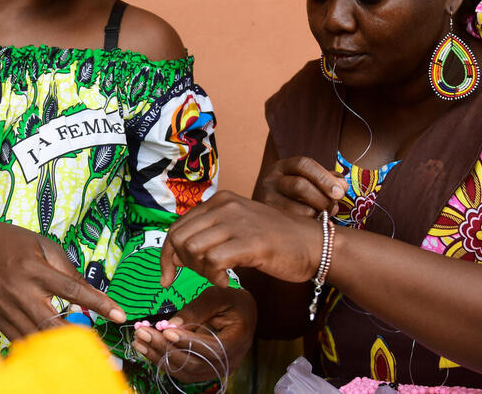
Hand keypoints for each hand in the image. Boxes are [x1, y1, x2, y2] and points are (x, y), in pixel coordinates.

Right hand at [0, 220, 125, 340]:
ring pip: (37, 336)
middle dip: (78, 336)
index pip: (73, 290)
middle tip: (100, 346)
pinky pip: (20, 339)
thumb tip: (90, 295)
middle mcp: (20, 290)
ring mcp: (6, 307)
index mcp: (36, 268)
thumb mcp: (47, 247)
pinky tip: (53, 347)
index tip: (119, 315)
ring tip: (81, 350)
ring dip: (60, 345)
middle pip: (52, 322)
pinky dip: (39, 345)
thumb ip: (69, 272)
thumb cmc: (17, 244)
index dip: (98, 304)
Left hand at [131, 286, 255, 383]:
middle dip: (166, 348)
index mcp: (238, 340)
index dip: (188, 341)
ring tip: (140, 340)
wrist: (242, 313)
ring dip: (160, 356)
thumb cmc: (232, 301)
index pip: (211, 348)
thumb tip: (171, 324)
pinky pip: (182, 370)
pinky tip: (147, 347)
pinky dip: (163, 360)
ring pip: (185, 370)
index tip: (166, 331)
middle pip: (195, 363)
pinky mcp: (205, 369)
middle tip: (144, 332)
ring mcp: (217, 368)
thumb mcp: (218, 296)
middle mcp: (230, 360)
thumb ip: (197, 309)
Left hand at [160, 191, 322, 287]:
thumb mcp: (237, 227)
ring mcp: (238, 222)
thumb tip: (175, 254)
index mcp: (219, 201)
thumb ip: (209, 234)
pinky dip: (215, 277)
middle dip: (182, 265)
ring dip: (200, 271)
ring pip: (193, 250)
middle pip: (179, 239)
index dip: (167, 256)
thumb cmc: (276, 241)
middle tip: (202, 276)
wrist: (314, 244)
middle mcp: (225, 206)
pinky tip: (227, 280)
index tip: (167, 278)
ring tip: (218, 276)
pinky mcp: (250, 242)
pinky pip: (214, 262)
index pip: (176, 227)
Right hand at [255, 156, 346, 216]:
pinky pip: (294, 224)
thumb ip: (328, 179)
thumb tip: (342, 186)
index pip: (303, 164)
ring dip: (318, 213)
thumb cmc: (298, 193)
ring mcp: (267, 201)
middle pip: (299, 185)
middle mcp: (271, 180)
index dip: (324, 177)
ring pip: (297, 209)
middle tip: (336, 206)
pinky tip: (316, 222)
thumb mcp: (310, 180)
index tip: (341, 192)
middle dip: (323, 197)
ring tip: (327, 214)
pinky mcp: (270, 220)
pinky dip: (310, 224)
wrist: (268, 214)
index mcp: (283, 166)